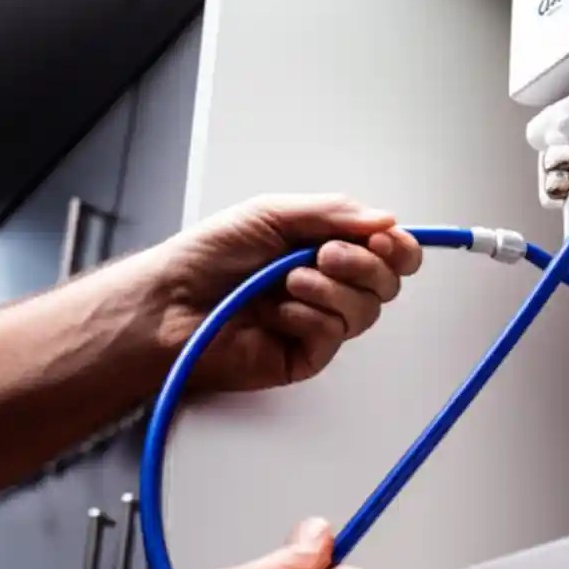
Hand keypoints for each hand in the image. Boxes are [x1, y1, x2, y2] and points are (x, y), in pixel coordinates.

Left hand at [146, 195, 422, 390]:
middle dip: (365, 265)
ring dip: (331, 290)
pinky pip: (335, 335)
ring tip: (288, 283)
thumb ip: (334, 213)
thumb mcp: (272, 214)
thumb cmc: (208, 255)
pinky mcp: (307, 356)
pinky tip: (276, 314)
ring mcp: (320, 323)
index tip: (384, 240)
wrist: (170, 301)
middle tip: (326, 255)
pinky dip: (308, 317)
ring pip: (366, 310)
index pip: (388, 253)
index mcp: (326, 248)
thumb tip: (388, 219)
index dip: (398, 248)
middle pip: (387, 283)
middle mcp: (330, 286)